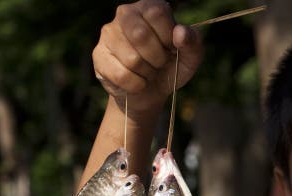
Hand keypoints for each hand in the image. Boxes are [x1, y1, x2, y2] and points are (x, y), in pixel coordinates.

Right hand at [92, 0, 203, 115]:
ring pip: (131, 59)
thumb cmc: (170, 67)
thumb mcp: (190, 58)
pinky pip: (121, 75)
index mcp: (150, 7)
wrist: (150, 92)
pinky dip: (136, 84)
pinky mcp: (98, 55)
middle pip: (140, 34)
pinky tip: (136, 80)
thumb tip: (180, 32)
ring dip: (147, 73)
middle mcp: (126, 13)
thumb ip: (193, 43)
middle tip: (159, 63)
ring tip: (147, 70)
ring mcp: (108, 33)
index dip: (168, 37)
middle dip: (157, 58)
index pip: (157, 13)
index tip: (171, 48)